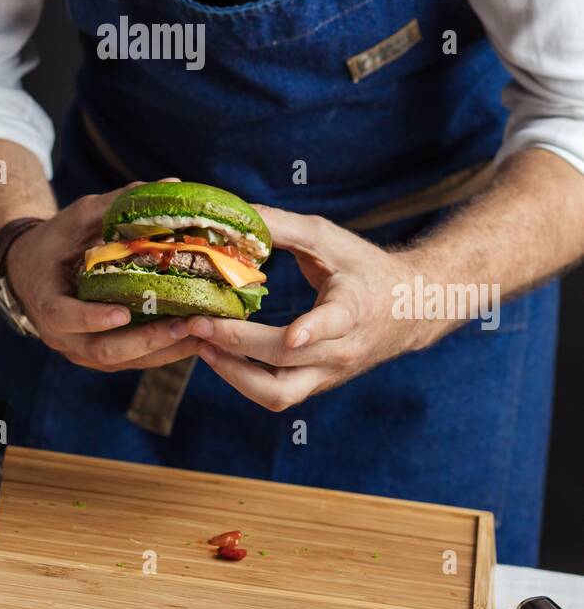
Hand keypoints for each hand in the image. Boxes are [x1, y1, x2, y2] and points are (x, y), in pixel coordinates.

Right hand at [5, 181, 200, 372]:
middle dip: (147, 340)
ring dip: (163, 351)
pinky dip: (163, 353)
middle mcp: (62, 335)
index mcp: (47, 301)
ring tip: (201, 336)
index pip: (64, 316)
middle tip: (184, 325)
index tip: (122, 312)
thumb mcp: (77, 218)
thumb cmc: (54, 241)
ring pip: (124, 361)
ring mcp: (81, 350)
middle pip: (104, 349)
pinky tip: (195, 340)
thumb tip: (171, 184)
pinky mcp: (100, 355)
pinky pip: (132, 361)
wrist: (30, 271)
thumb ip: (116, 204)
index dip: (92, 318)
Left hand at [174, 208, 427, 410]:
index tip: (293, 335)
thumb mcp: (328, 238)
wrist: (409, 309)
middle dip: (238, 344)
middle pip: (287, 360)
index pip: (336, 323)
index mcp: (354, 306)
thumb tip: (236, 216)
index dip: (313, 330)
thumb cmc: (364, 267)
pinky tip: (217, 353)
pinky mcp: (316, 384)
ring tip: (202, 345)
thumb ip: (283, 226)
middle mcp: (342, 348)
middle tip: (199, 323)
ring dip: (235, 375)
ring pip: (279, 392)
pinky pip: (276, 393)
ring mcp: (329, 373)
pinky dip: (242, 378)